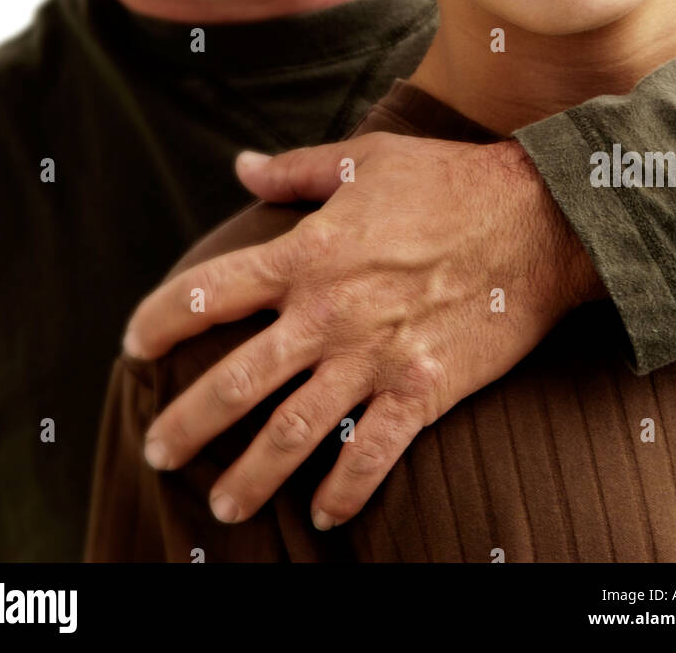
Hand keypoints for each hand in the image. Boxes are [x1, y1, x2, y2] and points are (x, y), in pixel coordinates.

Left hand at [124, 132, 603, 529]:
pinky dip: (343, 491)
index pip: (208, 294)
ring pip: (292, 433)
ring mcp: (374, 358)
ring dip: (251, 476)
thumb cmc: (448, 179)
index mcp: (306, 253)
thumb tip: (240, 166)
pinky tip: (321, 516)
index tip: (135, 346)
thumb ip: (294, 171)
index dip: (160, 321)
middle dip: (188, 424)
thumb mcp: (363, 159)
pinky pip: (371, 455)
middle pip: (236, 382)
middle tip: (156, 451)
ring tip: (221, 507)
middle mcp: (328, 313)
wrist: (540, 219)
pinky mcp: (422, 390)